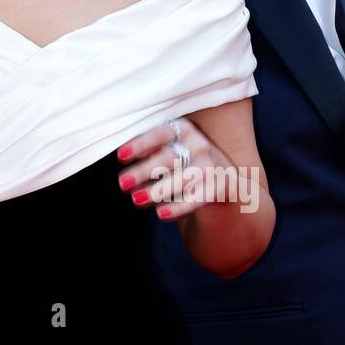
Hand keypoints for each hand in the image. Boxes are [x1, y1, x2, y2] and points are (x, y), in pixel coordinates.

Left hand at [116, 116, 238, 220]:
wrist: (223, 181)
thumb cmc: (185, 162)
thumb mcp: (170, 148)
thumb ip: (150, 149)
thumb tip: (123, 155)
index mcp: (184, 129)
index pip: (160, 134)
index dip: (140, 144)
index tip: (120, 156)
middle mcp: (200, 144)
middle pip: (168, 159)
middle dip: (143, 171)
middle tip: (122, 183)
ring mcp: (212, 165)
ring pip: (182, 180)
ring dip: (157, 191)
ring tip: (136, 199)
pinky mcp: (221, 186)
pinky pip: (197, 199)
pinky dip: (178, 207)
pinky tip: (160, 214)